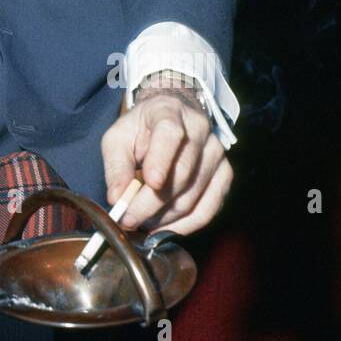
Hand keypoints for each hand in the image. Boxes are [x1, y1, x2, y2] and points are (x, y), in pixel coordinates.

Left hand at [99, 72, 232, 236]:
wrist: (172, 117)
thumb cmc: (141, 129)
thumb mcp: (118, 136)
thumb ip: (115, 164)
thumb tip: (117, 198)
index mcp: (169, 112)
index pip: (170, 133)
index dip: (161, 160)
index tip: (149, 183)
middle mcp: (199, 130)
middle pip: (181, 174)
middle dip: (151, 203)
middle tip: (128, 219)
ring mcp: (216, 153)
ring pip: (193, 195)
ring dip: (164, 217)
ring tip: (141, 222)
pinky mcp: (224, 174)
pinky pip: (209, 209)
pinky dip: (185, 225)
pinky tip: (163, 229)